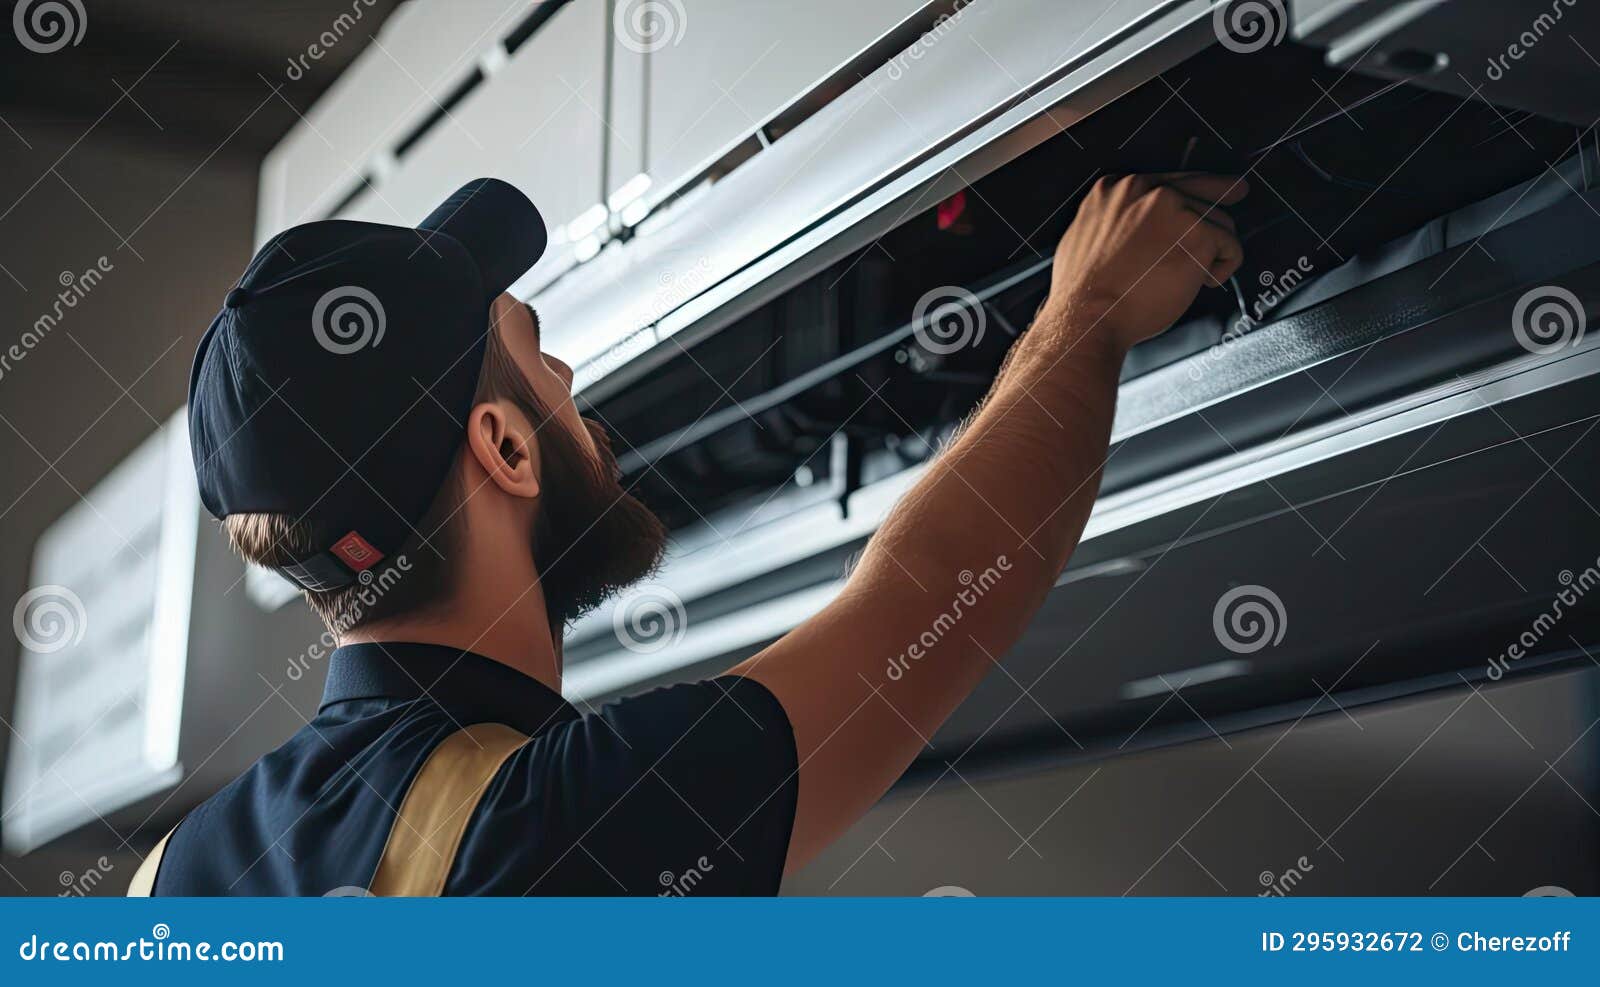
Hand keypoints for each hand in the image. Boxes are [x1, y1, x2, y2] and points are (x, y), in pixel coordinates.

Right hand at [1042, 172, 1246, 353]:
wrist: (1087, 317)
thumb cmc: (1085, 294)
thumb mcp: (1085, 237)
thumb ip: (1115, 220)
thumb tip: (1137, 229)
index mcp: (1115, 188)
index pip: (1170, 179)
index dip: (1196, 186)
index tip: (1216, 186)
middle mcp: (1146, 190)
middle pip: (1202, 190)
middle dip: (1219, 202)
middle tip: (1238, 194)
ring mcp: (1174, 209)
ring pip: (1220, 220)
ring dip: (1214, 251)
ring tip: (1194, 277)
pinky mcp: (1196, 234)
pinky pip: (1230, 247)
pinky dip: (1223, 268)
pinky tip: (1202, 282)